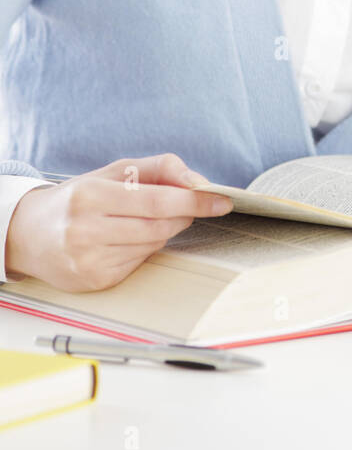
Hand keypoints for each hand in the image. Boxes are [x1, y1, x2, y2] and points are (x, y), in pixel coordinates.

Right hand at [4, 152, 232, 292]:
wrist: (30, 234)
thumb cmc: (80, 197)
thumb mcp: (112, 171)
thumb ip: (160, 168)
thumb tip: (200, 183)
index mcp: (90, 196)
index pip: (158, 201)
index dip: (195, 201)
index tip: (223, 200)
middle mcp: (86, 231)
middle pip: (160, 226)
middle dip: (184, 215)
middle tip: (190, 206)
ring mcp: (90, 261)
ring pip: (153, 245)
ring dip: (165, 231)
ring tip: (148, 219)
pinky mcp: (97, 281)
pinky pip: (140, 262)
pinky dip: (146, 248)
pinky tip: (128, 238)